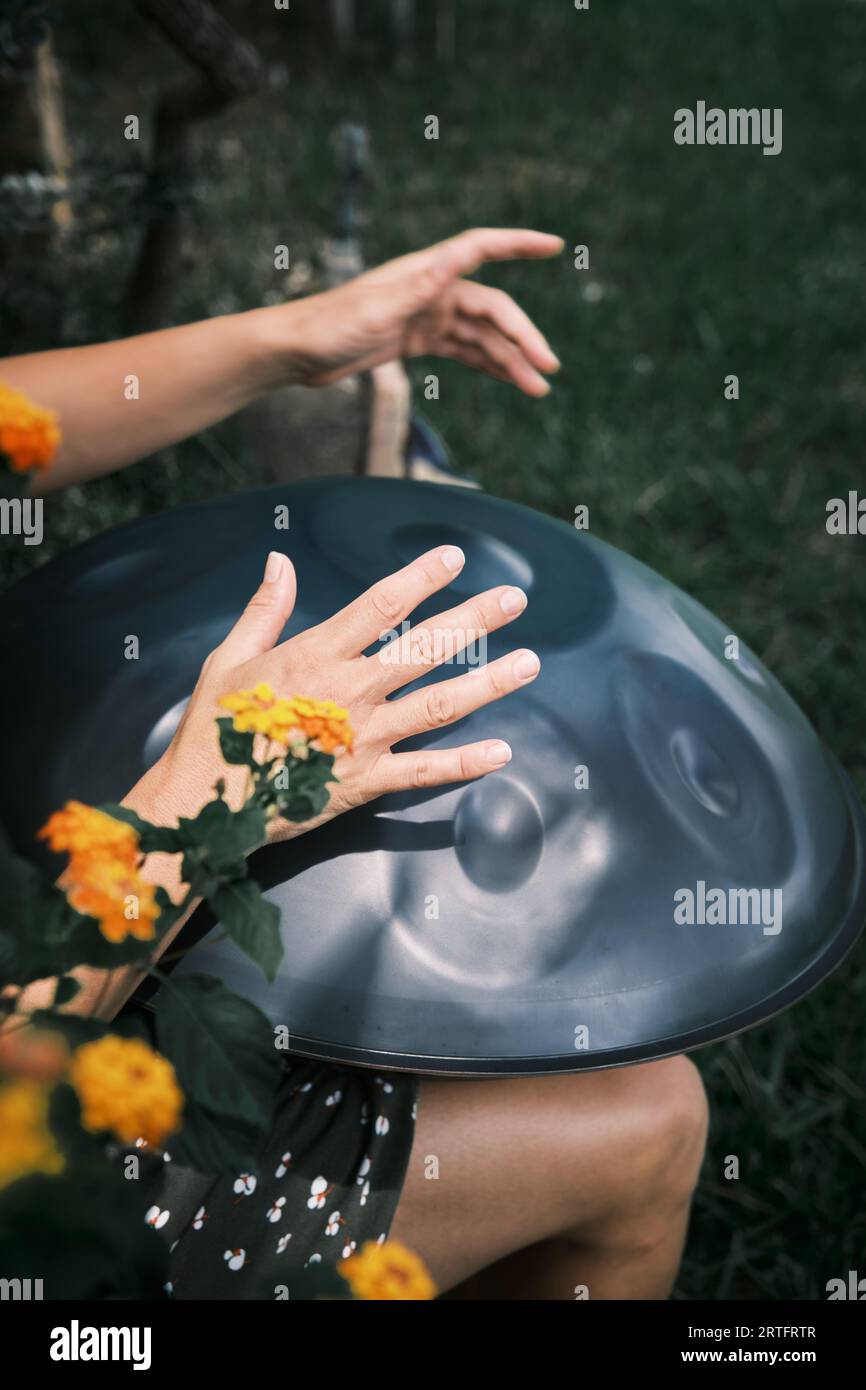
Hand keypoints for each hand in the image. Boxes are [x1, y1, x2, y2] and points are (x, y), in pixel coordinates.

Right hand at [132, 544, 540, 843]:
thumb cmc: (213, 728)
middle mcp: (349, 693)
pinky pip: (425, 772)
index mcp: (315, 656)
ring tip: (529, 663)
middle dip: (473, 619)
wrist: (203, 801)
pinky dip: (466, 763)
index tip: (454, 557)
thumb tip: (279, 560)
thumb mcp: (228, 658)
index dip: (421, 577)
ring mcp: (363, 739)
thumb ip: (264, 609)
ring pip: (438, 705)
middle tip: (514, 598)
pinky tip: (503, 751)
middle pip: (425, 648)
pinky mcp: (366, 782)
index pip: (380, 605)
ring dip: (488, 683)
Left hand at [284, 227, 562, 395]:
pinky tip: (511, 380)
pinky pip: (464, 350)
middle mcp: (431, 290)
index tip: (555, 246)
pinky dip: (488, 365)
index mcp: (424, 273)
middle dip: (523, 337)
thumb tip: (454, 259)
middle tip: (548, 368)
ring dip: (511, 360)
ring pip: (482, 336)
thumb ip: (417, 288)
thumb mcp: (375, 310)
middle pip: (492, 309)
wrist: (296, 352)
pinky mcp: (417, 340)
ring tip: (537, 389)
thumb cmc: (329, 327)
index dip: (519, 244)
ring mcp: (426, 316)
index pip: (481, 249)